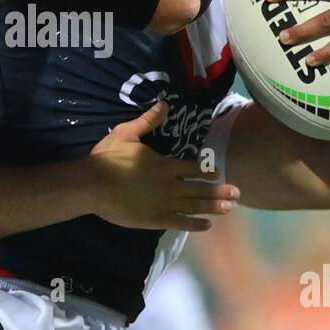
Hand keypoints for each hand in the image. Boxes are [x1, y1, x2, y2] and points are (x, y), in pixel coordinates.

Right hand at [85, 102, 239, 230]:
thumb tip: (165, 103)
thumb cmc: (107, 158)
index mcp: (165, 165)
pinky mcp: (154, 219)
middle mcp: (170, 185)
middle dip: (219, 191)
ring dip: (212, 207)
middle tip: (238, 193)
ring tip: (229, 208)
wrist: (92, 185)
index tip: (219, 173)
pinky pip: (179, 223)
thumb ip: (148, 121)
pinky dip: (194, 224)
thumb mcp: (126, 134)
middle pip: (199, 188)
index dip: (207, 171)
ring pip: (193, 206)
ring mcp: (163, 204)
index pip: (192, 168)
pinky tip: (207, 226)